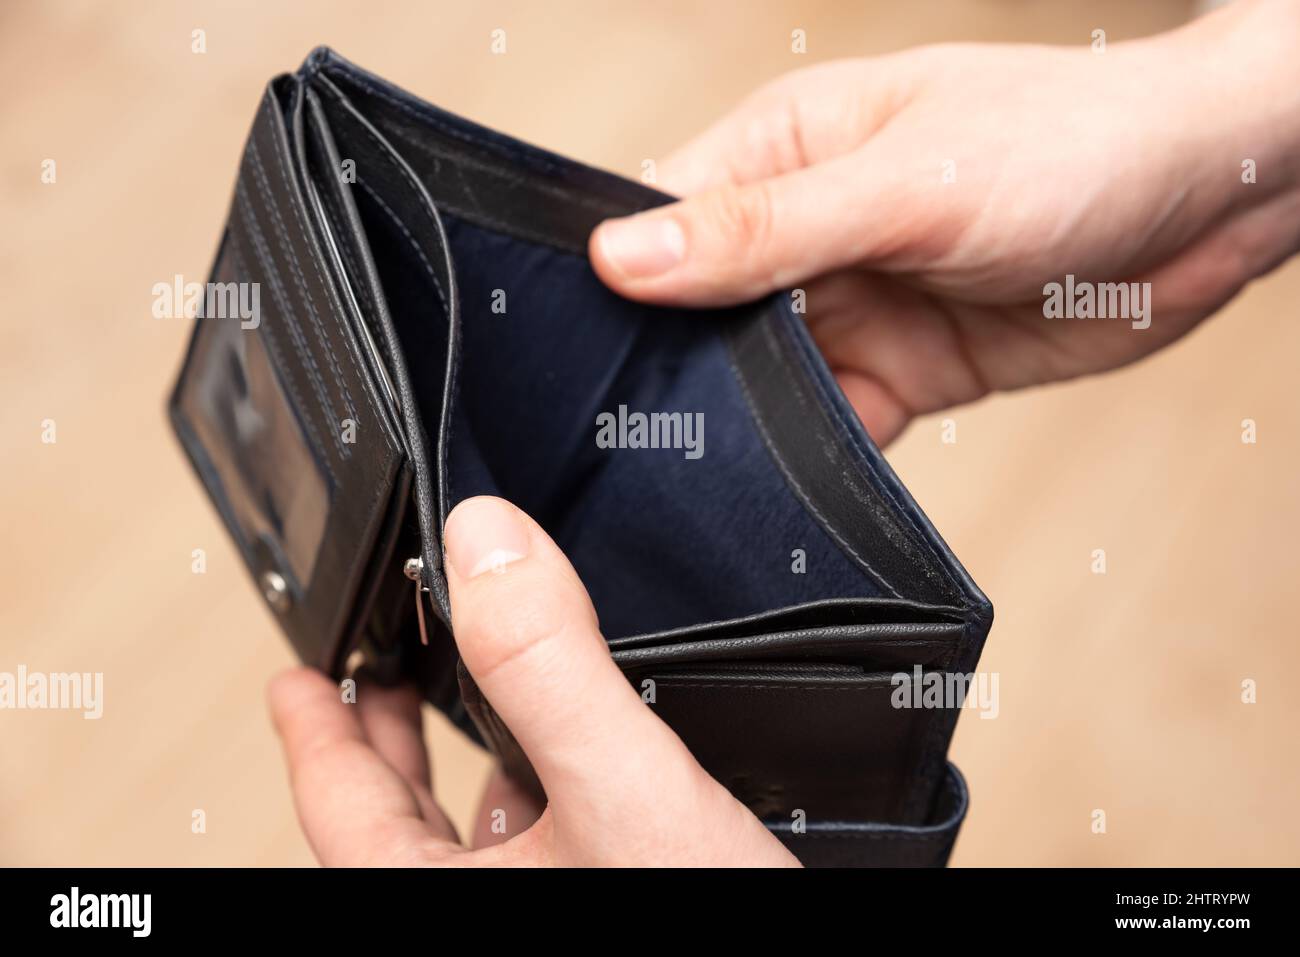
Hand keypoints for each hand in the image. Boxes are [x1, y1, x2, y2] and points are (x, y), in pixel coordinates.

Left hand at [268, 495, 798, 866]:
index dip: (314, 728)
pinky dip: (538, 797)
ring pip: (470, 837)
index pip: (337, 803)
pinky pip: (540, 849)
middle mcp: (477, 911)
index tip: (296, 677)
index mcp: (437, 897)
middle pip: (394, 823)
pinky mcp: (602, 899)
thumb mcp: (623, 795)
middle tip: (370, 676)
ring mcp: (539, 909)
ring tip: (463, 704)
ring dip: (462, 767)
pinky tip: (570, 773)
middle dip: (383, 739)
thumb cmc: (709, 939)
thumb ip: (548, 666)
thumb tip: (486, 543)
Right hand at [590, 0, 1299, 444]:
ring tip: (708, 474)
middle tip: (633, 439)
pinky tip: (796, 492)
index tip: (573, 354)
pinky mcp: (902, 367)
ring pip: (762, 380)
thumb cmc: (1076, 143)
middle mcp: (808, 229)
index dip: (615, 282)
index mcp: (786, 150)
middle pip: (701, 313)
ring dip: (746, 424)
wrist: (1215, 203)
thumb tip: (626, 256)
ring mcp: (854, 304)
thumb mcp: (906, 184)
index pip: (663, 219)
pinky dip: (815, 459)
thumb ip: (765, 230)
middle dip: (675, 372)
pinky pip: (834, 424)